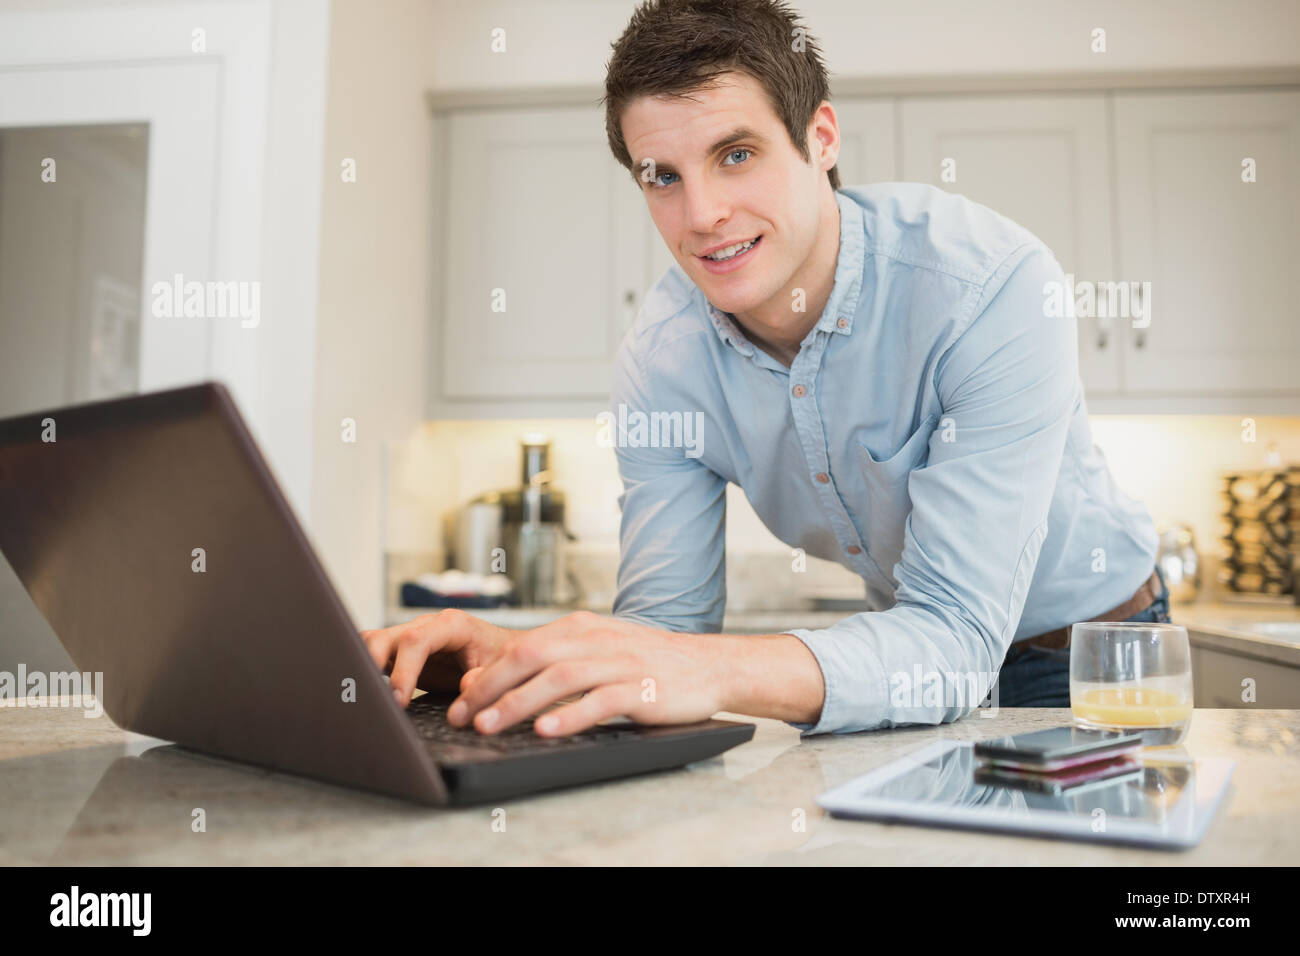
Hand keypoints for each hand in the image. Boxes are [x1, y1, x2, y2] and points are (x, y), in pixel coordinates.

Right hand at [360, 608, 512, 704]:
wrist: (506, 656)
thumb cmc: (504, 659)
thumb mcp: (501, 670)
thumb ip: (485, 678)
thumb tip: (466, 688)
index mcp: (452, 625)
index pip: (417, 640)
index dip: (404, 671)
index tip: (400, 700)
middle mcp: (426, 627)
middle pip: (384, 637)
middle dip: (371, 666)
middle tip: (374, 700)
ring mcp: (410, 638)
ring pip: (371, 642)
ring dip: (363, 666)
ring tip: (362, 696)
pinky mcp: (401, 653)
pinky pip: (372, 654)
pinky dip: (363, 670)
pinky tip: (362, 692)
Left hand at [444, 611, 724, 735]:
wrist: (708, 665)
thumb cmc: (647, 662)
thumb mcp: (597, 651)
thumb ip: (550, 660)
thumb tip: (493, 677)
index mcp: (580, 628)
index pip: (520, 645)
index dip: (485, 673)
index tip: (459, 701)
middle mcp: (596, 639)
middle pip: (531, 655)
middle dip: (490, 686)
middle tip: (463, 715)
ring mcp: (620, 663)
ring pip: (559, 677)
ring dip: (519, 702)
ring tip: (490, 725)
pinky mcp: (641, 689)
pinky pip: (600, 700)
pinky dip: (570, 716)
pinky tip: (547, 730)